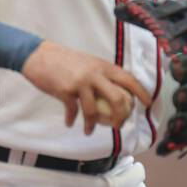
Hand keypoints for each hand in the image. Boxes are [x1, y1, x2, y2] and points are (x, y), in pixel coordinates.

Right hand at [22, 40, 150, 135]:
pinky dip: (72, 120)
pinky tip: (70, 123)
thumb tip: (117, 93)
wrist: (39, 55)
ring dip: (92, 125)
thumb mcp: (89, 63)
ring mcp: (80, 83)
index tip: (148, 104)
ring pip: (94, 111)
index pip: (129, 80)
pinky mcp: (66, 91)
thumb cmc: (65, 61)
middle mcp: (95, 74)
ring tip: (88, 131)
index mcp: (104, 66)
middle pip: (118, 99)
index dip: (141, 93)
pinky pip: (73, 111)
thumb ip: (102, 75)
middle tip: (118, 125)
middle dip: (121, 116)